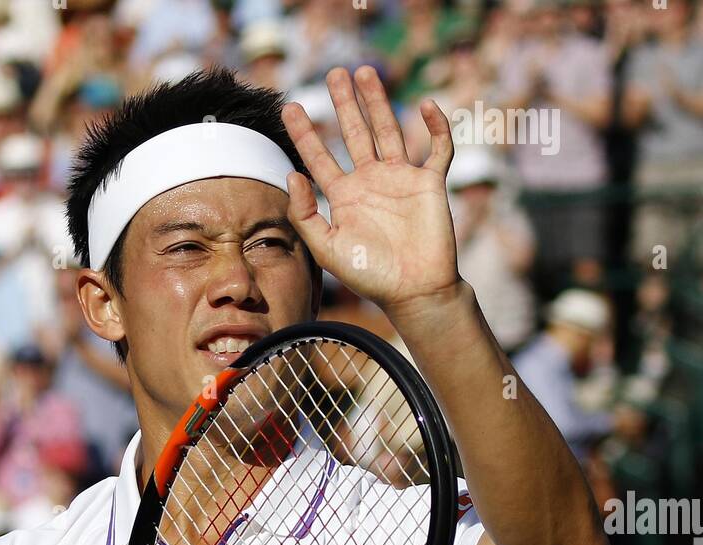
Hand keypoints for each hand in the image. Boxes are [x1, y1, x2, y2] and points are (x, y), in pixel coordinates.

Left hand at [281, 66, 457, 316]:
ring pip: (389, 130)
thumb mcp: (327, 249)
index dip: (304, 134)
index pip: (320, 158)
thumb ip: (306, 215)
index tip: (288, 107)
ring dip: (378, 102)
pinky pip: (436, 148)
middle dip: (344, 104)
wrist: (414, 291)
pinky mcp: (430, 183)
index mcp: (345, 198)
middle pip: (354, 134)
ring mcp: (401, 179)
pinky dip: (435, 127)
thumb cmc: (370, 276)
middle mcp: (371, 182)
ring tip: (364, 72)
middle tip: (333, 74)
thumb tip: (292, 175)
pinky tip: (424, 107)